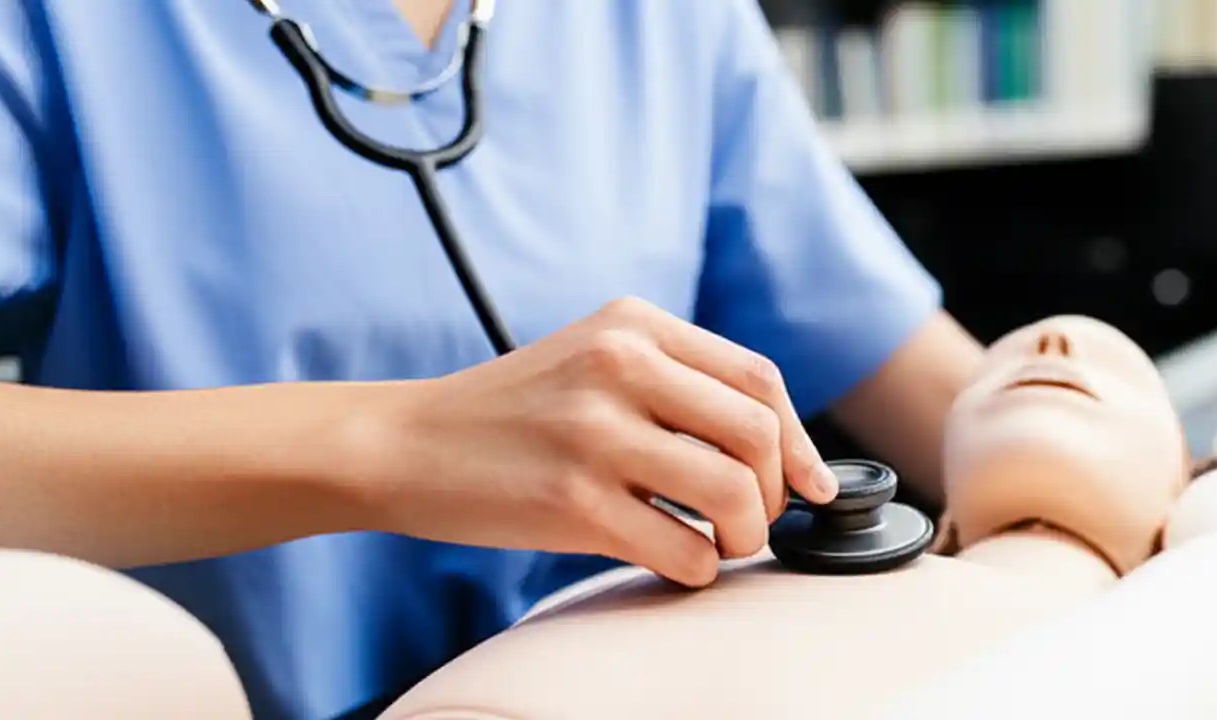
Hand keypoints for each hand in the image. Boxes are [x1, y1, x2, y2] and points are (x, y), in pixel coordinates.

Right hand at [345, 297, 837, 586]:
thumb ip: (674, 380)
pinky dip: (698, 568)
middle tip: (754, 520)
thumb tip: (778, 451)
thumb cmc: (511, 412)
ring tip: (719, 544)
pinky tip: (677, 561)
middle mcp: (618, 365)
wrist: (406, 443)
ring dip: (745, 535)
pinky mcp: (570, 501)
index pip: (758, 379)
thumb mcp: (592, 357)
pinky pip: (682, 549)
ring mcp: (593, 433)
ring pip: (732, 493)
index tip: (810, 485)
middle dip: (777, 491)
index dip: (800, 441)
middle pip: (758, 433)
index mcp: (631, 324)